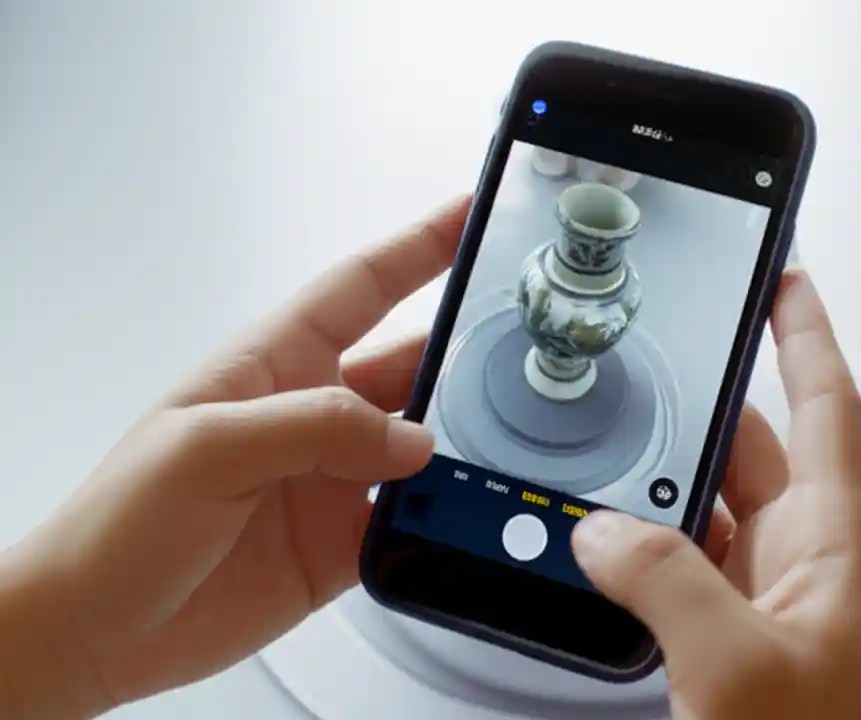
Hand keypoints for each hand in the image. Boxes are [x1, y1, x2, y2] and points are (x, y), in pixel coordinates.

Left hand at [0, 197, 469, 717]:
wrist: (98, 630)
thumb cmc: (119, 523)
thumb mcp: (205, 448)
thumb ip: (312, 428)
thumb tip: (411, 438)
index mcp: (273, 365)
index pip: (362, 288)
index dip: (419, 248)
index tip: (472, 214)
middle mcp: (312, 416)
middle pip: (410, 366)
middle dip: (465, 353)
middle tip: (521, 343)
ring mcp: (332, 481)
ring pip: (423, 446)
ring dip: (461, 443)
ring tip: (502, 441)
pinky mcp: (344, 544)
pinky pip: (415, 521)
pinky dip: (447, 519)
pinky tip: (467, 517)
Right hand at [571, 268, 860, 719]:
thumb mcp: (737, 667)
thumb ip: (667, 582)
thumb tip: (605, 531)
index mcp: (837, 548)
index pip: (827, 408)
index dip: (806, 334)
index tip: (784, 274)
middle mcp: (807, 565)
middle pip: (755, 450)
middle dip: (705, 404)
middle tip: (656, 359)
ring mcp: (766, 605)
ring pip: (710, 511)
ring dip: (662, 484)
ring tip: (608, 453)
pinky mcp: (728, 643)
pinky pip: (682, 567)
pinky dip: (641, 548)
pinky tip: (603, 544)